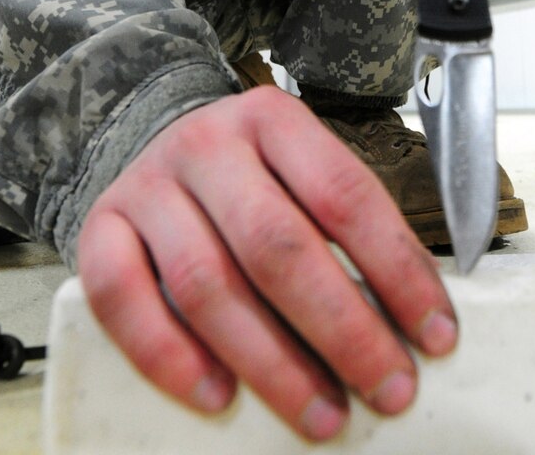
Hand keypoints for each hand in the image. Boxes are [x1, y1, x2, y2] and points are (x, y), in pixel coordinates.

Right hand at [77, 87, 456, 441]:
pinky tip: (220, 396)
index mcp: (273, 120)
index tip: (434, 334)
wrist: (155, 139)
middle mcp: (208, 144)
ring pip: (206, 284)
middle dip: (342, 328)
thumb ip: (346, 226)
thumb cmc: (248, 175)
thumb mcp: (300, 170)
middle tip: (388, 387)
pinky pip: (124, 300)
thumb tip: (416, 318)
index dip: (396, 270)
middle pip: (278, 245)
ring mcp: (148, 186)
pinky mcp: (100, 229)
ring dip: (271, 363)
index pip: (344, 195)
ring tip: (321, 414)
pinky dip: (171, 358)